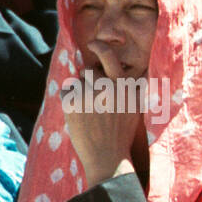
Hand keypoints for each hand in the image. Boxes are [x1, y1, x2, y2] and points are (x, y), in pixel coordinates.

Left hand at [65, 44, 141, 187]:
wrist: (108, 158)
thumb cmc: (122, 135)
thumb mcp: (135, 110)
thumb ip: (132, 90)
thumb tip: (128, 73)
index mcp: (124, 87)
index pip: (109, 58)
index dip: (100, 48)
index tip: (93, 44)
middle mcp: (107, 87)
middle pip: (91, 71)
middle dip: (90, 81)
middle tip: (95, 101)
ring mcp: (89, 94)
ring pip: (78, 81)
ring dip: (80, 91)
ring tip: (88, 111)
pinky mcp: (72, 102)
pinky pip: (66, 91)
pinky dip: (70, 101)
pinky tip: (79, 116)